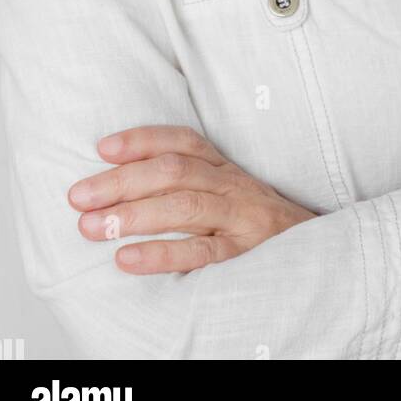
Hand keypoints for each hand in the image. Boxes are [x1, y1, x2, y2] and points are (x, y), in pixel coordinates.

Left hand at [67, 124, 315, 272]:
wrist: (321, 254)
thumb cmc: (259, 226)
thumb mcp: (229, 194)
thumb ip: (190, 184)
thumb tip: (124, 183)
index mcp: (225, 169)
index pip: (182, 143)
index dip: (142, 140)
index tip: (102, 148)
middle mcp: (233, 187)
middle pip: (174, 172)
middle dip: (121, 181)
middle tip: (79, 196)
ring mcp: (240, 220)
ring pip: (184, 207)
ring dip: (133, 214)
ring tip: (93, 227)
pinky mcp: (245, 257)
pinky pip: (200, 254)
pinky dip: (160, 254)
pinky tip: (127, 260)